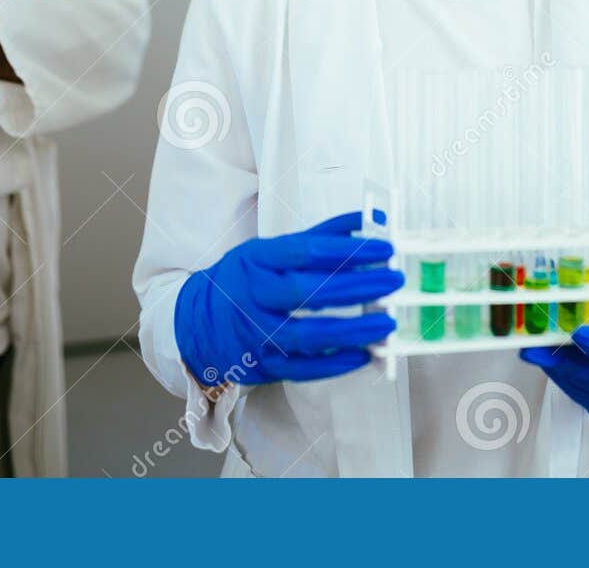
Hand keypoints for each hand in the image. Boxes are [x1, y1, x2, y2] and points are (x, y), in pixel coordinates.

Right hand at [174, 211, 402, 386]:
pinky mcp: (260, 365)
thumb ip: (319, 237)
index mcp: (257, 259)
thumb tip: (368, 219)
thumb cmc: (244, 280)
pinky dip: (334, 364)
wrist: (195, 322)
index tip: (384, 248)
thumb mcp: (270, 250)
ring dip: (351, 330)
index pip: (306, 251)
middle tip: (393, 281)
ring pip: (306, 335)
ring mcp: (255, 333)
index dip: (348, 249)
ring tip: (386, 324)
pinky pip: (301, 368)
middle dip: (357, 286)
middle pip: (309, 291)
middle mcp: (254, 295)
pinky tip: (362, 355)